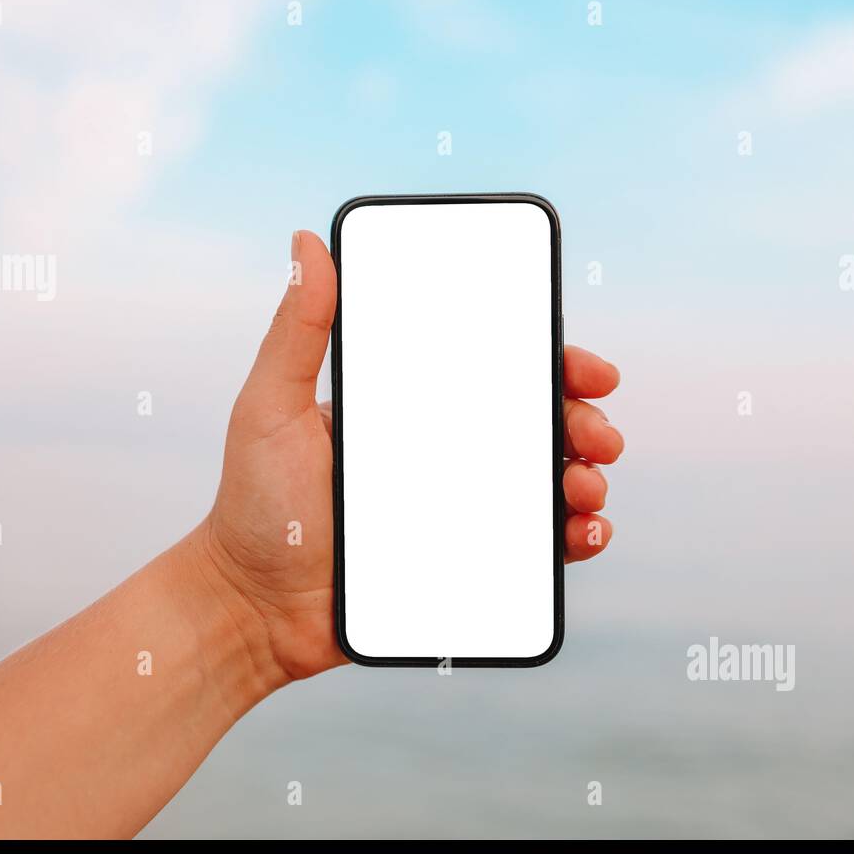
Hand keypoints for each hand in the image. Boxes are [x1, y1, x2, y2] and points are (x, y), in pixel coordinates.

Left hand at [197, 230, 623, 685]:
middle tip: (599, 434)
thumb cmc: (256, 506)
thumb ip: (296, 330)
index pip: (495, 371)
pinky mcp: (465, 563)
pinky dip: (571, 539)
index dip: (552, 364)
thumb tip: (306, 244)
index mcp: (412, 409)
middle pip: (535, 425)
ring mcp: (458, 508)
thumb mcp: (271, 407)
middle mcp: (444, 453)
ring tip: (586, 486)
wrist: (254, 609)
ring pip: (545, 484)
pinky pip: (533, 548)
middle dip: (583, 422)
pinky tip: (585, 535)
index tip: (586, 369)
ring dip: (585, 478)